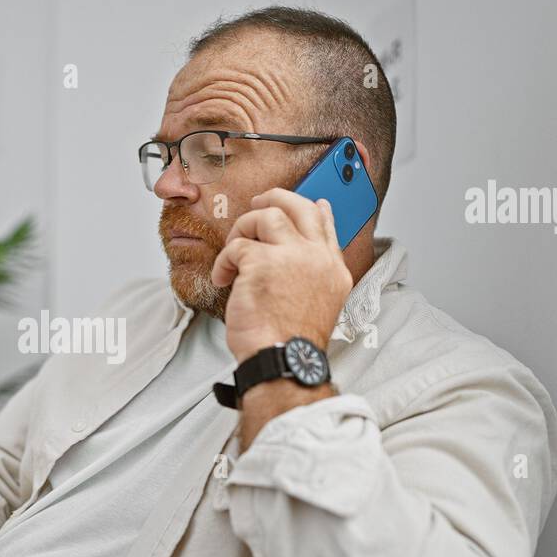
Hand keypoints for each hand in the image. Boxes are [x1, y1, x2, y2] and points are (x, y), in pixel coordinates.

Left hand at [211, 190, 352, 361]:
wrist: (283, 358)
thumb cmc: (292, 340)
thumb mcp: (318, 302)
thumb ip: (312, 274)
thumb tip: (302, 253)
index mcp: (333, 269)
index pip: (326, 225)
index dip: (315, 210)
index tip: (311, 203)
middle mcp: (317, 258)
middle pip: (298, 206)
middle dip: (274, 198)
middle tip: (256, 207)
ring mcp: (292, 256)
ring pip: (266, 216)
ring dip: (244, 228)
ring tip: (234, 253)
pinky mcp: (261, 263)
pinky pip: (236, 246)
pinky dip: (223, 262)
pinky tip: (223, 278)